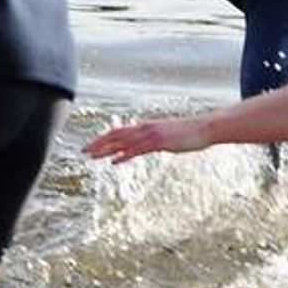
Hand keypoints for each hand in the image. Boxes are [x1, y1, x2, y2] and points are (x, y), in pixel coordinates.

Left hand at [84, 114, 211, 163]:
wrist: (203, 128)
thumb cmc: (186, 133)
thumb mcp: (166, 135)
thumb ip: (153, 139)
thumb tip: (145, 144)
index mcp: (145, 126)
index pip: (120, 131)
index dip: (104, 137)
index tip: (92, 145)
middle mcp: (145, 128)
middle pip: (116, 135)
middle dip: (99, 143)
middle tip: (83, 151)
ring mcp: (151, 135)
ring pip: (123, 142)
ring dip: (106, 149)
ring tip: (92, 157)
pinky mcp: (159, 143)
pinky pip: (137, 150)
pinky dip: (123, 155)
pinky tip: (113, 162)